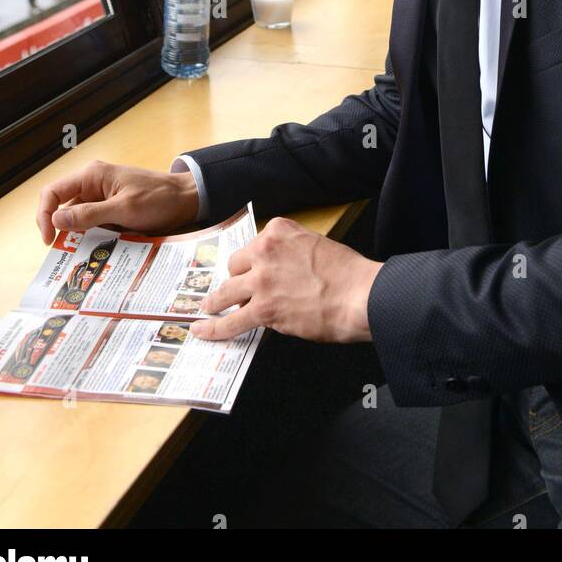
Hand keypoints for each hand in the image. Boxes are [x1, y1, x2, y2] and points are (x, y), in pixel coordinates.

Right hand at [36, 159, 198, 243]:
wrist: (187, 199)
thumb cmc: (159, 198)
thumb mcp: (124, 208)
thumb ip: (90, 214)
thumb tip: (56, 219)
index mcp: (92, 176)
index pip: (53, 192)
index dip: (45, 215)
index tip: (50, 240)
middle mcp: (92, 186)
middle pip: (62, 208)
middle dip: (60, 230)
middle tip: (63, 254)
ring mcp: (101, 199)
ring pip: (77, 220)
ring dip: (76, 237)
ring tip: (79, 258)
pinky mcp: (110, 211)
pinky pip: (92, 226)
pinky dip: (91, 239)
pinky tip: (94, 253)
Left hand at [191, 216, 383, 344]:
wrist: (360, 295)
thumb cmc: (347, 273)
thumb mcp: (316, 244)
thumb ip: (291, 253)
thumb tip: (279, 276)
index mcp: (279, 230)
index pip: (254, 245)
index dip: (252, 262)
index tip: (249, 271)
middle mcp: (265, 250)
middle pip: (235, 266)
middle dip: (236, 280)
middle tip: (233, 293)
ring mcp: (261, 280)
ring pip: (226, 292)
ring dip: (215, 302)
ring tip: (206, 309)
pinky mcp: (263, 309)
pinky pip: (230, 321)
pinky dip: (213, 328)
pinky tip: (202, 330)